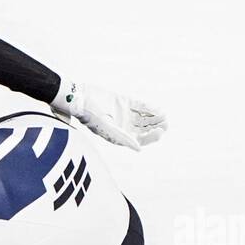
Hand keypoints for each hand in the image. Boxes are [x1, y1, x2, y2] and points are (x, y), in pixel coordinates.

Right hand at [51, 79, 165, 150]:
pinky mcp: (123, 101)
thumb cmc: (89, 115)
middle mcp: (123, 126)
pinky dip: (148, 107)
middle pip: (144, 129)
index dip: (152, 137)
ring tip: (164, 116)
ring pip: (143, 118)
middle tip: (166, 123)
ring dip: (154, 117)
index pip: (140, 139)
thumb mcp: (107, 128)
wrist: (78, 97)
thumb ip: (123, 137)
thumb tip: (139, 148)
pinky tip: (157, 109)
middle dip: (156, 127)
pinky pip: (139, 105)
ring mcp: (124, 114)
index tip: (161, 131)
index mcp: (119, 136)